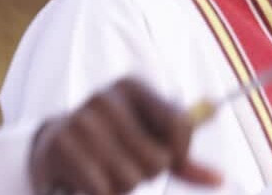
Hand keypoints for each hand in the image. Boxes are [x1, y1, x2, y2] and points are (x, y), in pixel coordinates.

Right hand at [29, 78, 221, 194]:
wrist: (52, 147)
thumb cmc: (111, 144)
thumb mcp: (146, 141)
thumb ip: (181, 158)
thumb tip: (219, 179)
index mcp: (132, 87)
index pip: (181, 125)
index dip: (180, 153)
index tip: (168, 158)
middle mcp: (105, 97)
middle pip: (157, 160)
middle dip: (146, 174)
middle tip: (125, 165)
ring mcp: (80, 120)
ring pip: (129, 179)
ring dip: (121, 187)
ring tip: (104, 173)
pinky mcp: (60, 147)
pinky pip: (102, 190)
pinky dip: (102, 193)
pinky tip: (87, 182)